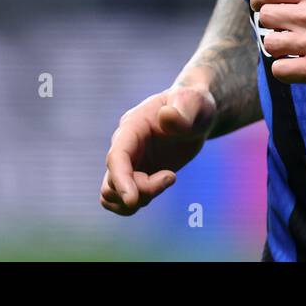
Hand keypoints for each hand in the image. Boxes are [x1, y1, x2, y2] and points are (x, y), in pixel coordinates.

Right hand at [99, 80, 215, 215]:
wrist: (195, 113)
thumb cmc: (194, 104)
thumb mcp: (193, 103)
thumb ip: (181, 113)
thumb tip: (166, 115)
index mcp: (132, 127)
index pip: (116, 157)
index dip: (120, 180)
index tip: (132, 200)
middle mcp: (124, 147)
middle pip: (112, 183)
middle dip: (140, 191)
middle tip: (171, 176)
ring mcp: (128, 163)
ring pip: (111, 195)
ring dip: (138, 199)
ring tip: (169, 177)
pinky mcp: (136, 175)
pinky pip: (122, 200)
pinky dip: (139, 201)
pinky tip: (165, 183)